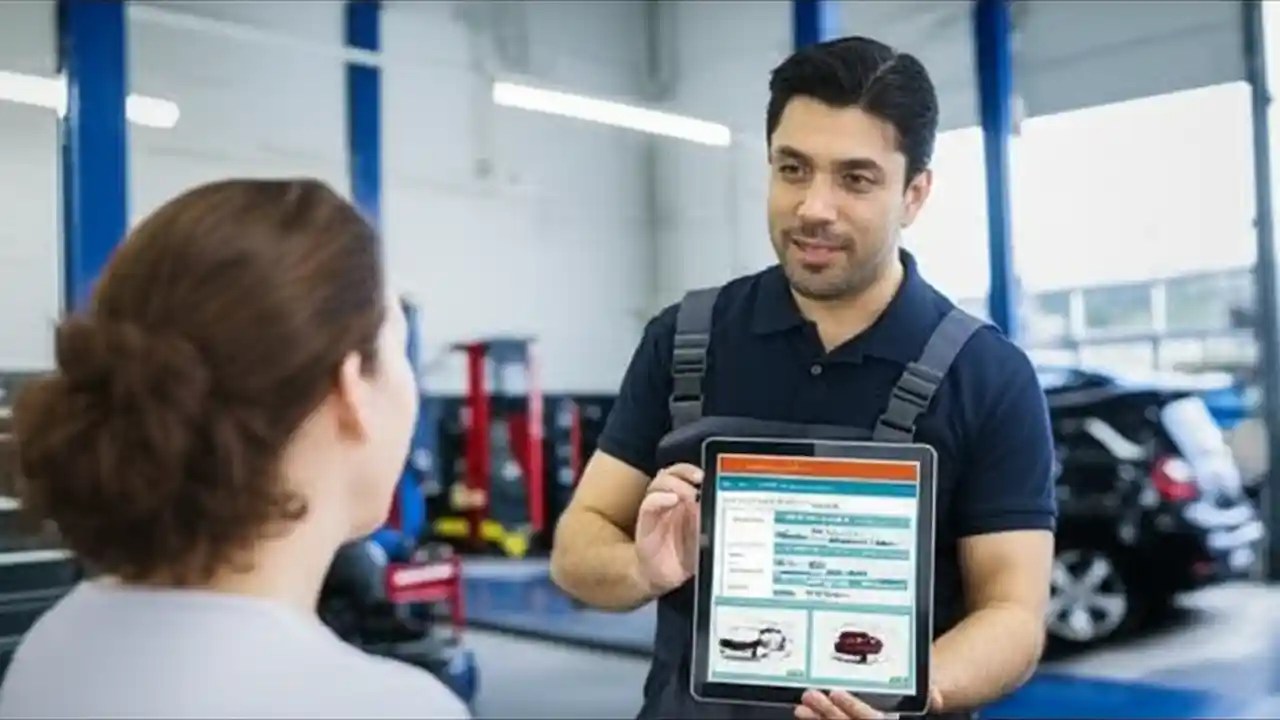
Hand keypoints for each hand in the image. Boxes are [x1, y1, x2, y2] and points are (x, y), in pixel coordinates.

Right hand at [634, 463, 701, 594]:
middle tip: (698, 481)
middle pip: (671, 474)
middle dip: (685, 473)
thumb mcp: (705, 538)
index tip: (705, 474)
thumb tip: (723, 506)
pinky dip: (659, 498)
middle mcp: (670, 502)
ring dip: (674, 483)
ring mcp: (657, 510)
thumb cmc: (686, 555)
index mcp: (685, 501)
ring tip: (688, 493)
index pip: (685, 474)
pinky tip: (671, 499)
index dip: (692, 470)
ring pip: (659, 483)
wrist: (663, 577)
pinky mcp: (646, 522)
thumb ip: (711, 521)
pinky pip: (649, 504)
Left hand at [794, 685, 943, 718]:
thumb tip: (934, 696)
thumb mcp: (926, 697)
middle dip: (830, 713)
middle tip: (811, 696)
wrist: (909, 702)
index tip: (836, 693)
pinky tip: (806, 716)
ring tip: (802, 706)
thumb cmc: (915, 699)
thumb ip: (929, 697)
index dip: (854, 708)